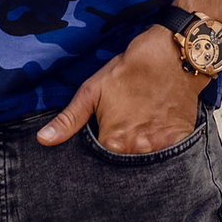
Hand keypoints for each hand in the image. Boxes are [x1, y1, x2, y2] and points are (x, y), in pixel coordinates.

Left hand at [36, 25, 202, 152]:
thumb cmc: (129, 69)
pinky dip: (162, 151)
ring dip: (139, 154)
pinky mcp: (179, 142)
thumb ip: (69, 120)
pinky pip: (170, 158)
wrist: (171, 55)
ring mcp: (160, 148)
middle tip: (123, 133)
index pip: (99, 165)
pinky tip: (157, 133)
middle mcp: (136, 150)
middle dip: (120, 157)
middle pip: (123, 166)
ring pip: (145, 164)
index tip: (103, 142)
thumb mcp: (92, 90)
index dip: (98, 156)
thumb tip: (42, 140)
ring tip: (139, 131)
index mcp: (112, 142)